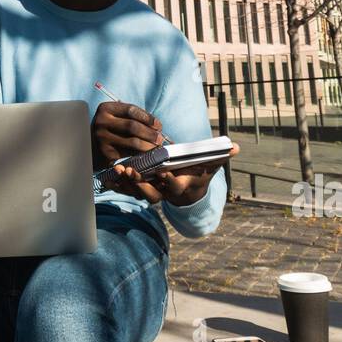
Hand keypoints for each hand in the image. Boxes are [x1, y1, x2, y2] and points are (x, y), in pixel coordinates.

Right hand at [91, 100, 162, 170]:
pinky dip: (141, 156)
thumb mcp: (115, 117)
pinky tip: (148, 156)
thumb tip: (157, 127)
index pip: (131, 110)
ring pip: (133, 142)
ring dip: (149, 146)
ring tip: (156, 147)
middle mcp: (102, 122)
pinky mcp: (106, 154)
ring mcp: (102, 139)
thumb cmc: (109, 129)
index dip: (148, 117)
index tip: (158, 125)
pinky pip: (128, 155)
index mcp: (105, 109)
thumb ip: (132, 117)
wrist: (88, 146)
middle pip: (133, 126)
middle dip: (150, 133)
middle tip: (160, 139)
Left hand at [107, 144, 239, 206]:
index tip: (163, 171)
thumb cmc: (199, 172)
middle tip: (130, 172)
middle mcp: (165, 193)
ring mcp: (152, 192)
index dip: (169, 180)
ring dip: (125, 184)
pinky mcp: (141, 189)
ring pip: (137, 192)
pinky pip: (128, 189)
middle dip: (140, 185)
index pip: (175, 186)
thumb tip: (236, 148)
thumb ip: (220, 156)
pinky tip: (106, 177)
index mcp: (181, 186)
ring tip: (116, 171)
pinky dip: (117, 185)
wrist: (188, 188)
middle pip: (151, 194)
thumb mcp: (211, 165)